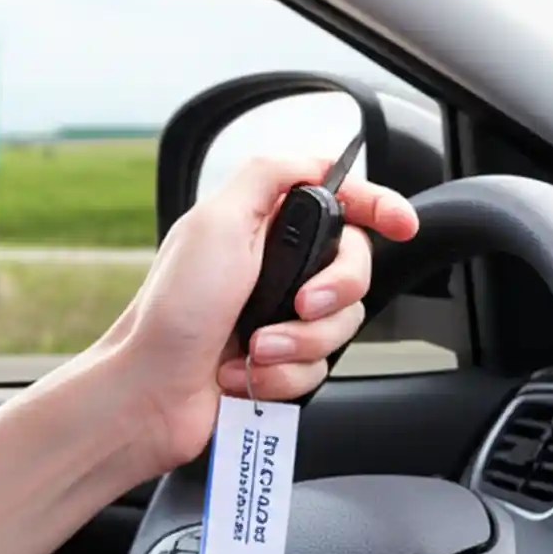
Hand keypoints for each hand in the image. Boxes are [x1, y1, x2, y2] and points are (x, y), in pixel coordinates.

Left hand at [106, 156, 418, 473]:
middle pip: (354, 266)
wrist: (150, 395)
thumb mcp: (217, 222)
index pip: (338, 200)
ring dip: (300, 341)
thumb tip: (316, 158)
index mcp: (259, 224)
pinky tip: (246, 376)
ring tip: (255, 350)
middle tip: (300, 303)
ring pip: (340, 324)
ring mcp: (278, 317)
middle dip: (334, 291)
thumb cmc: (172, 312)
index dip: (378, 206)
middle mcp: (273, 266)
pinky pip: (318, 367)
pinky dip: (284, 375)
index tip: (402, 225)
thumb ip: (269, 175)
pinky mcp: (281, 362)